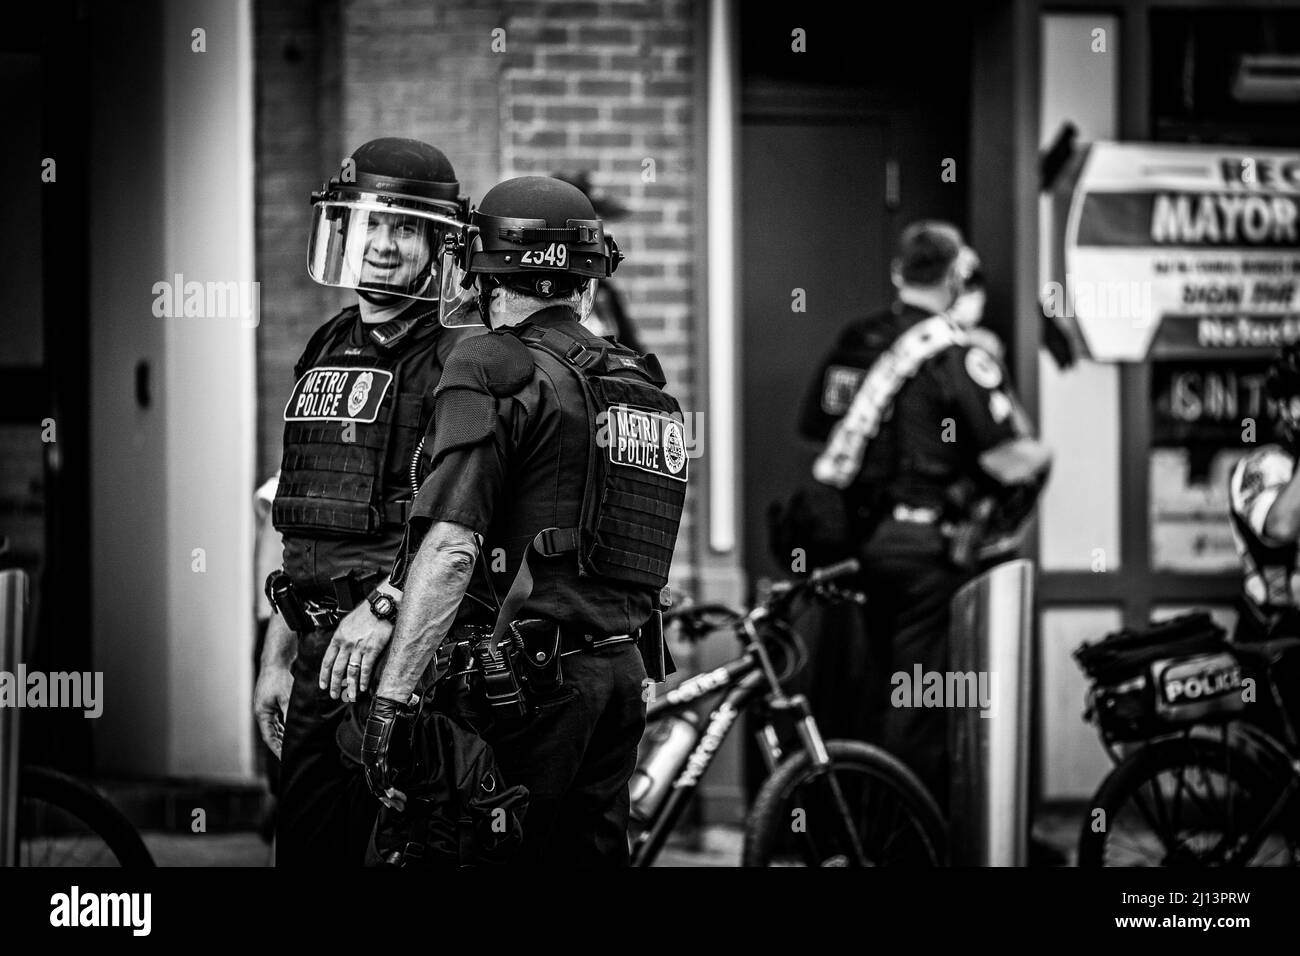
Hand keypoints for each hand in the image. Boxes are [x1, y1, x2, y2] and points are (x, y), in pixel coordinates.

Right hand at [253, 661, 293, 758]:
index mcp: (262, 713)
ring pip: (275, 726)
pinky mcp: (271, 702)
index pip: (269, 737)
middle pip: (271, 733)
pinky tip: (292, 729)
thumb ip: (289, 714)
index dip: (277, 749)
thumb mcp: (286, 697)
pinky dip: (284, 725)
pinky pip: (277, 718)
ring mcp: (266, 707)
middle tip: (292, 754)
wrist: (276, 661)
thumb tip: (295, 729)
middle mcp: (262, 712)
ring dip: (283, 735)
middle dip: (280, 744)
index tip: (285, 757)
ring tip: (294, 745)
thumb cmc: (279, 678)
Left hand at [319, 603, 394, 701]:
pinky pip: (366, 668)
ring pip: (352, 672)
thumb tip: (338, 649)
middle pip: (338, 669)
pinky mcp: (372, 649)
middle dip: (335, 685)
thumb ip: (341, 637)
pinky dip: (364, 679)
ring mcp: (359, 648)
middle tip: (334, 695)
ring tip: (351, 696)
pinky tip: (364, 687)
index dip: (324, 675)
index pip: (327, 661)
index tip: (323, 685)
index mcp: (338, 638)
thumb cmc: (365, 613)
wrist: (380, 606)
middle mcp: (346, 644)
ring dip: (351, 686)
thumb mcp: (346, 623)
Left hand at [362, 695, 413, 809]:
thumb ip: (396, 758)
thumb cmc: (394, 722)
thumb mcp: (396, 744)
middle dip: (389, 801)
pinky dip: (389, 787)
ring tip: (402, 803)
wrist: (390, 708)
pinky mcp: (381, 754)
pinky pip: (383, 775)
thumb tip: (401, 769)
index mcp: (372, 758)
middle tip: (401, 808)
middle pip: (376, 788)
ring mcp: (374, 758)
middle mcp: (369, 760)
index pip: (375, 782)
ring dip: (391, 796)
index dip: (385, 795)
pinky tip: (395, 794)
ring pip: (379, 785)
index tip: (396, 801)